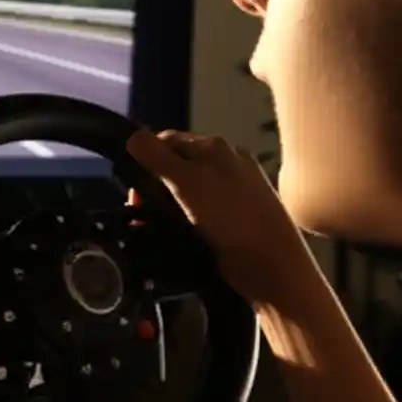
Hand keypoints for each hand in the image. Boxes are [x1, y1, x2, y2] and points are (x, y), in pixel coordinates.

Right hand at [126, 129, 312, 306]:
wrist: (271, 264)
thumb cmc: (231, 217)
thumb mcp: (189, 182)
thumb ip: (158, 158)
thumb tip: (132, 136)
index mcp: (216, 148)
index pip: (169, 140)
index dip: (146, 156)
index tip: (130, 181)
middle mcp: (225, 166)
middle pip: (176, 166)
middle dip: (153, 184)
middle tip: (139, 208)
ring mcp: (230, 194)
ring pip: (184, 192)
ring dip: (163, 206)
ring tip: (149, 225)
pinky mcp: (230, 221)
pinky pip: (195, 214)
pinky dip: (179, 221)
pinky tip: (170, 235)